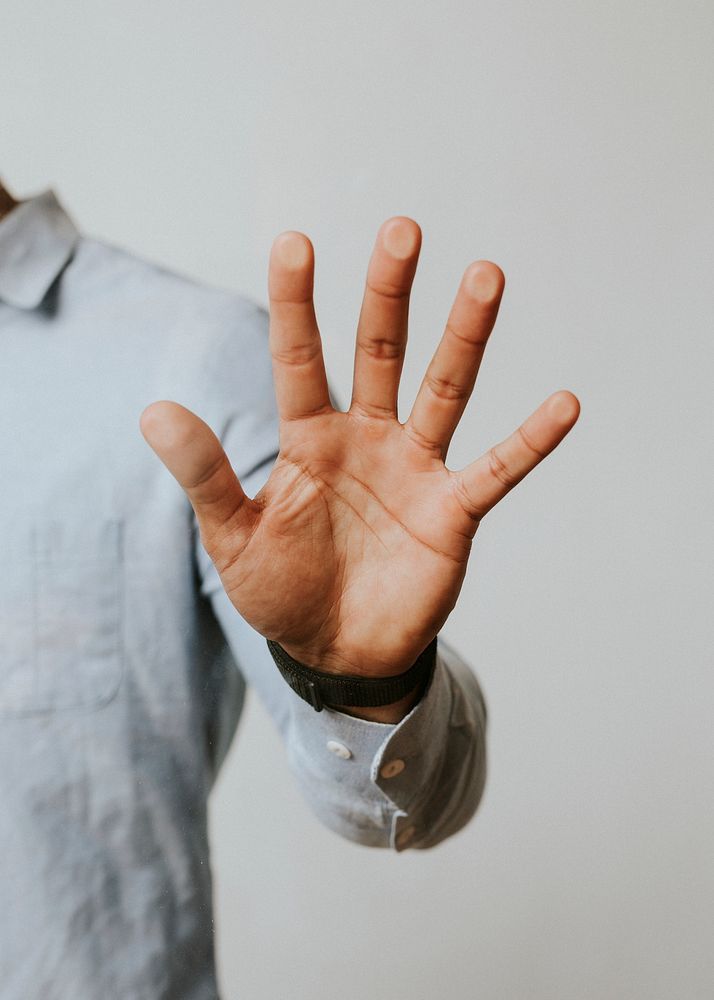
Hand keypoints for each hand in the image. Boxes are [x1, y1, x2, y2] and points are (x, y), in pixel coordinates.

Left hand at [140, 218, 578, 676]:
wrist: (336, 651)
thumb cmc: (281, 589)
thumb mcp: (233, 535)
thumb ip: (206, 474)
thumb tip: (152, 411)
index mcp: (309, 438)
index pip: (299, 357)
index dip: (295, 303)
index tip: (293, 241)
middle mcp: (366, 438)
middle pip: (380, 351)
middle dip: (388, 294)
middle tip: (401, 230)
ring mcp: (414, 470)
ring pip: (444, 389)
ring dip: (464, 337)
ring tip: (486, 275)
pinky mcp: (453, 511)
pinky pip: (497, 470)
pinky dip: (530, 441)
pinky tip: (565, 404)